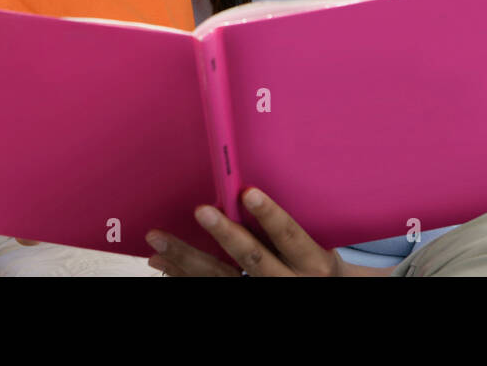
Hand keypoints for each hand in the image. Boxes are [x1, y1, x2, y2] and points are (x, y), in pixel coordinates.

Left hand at [145, 187, 391, 276]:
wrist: (327, 295)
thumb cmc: (315, 263)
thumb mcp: (318, 245)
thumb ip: (290, 224)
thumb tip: (249, 186)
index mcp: (313, 262)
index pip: (290, 236)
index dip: (270, 216)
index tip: (249, 193)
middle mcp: (289, 281)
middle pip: (252, 259)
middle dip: (225, 235)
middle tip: (201, 211)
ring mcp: (264, 294)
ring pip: (222, 279)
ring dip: (186, 259)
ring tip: (159, 240)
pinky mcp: (247, 299)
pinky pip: (210, 289)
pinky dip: (182, 276)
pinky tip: (162, 263)